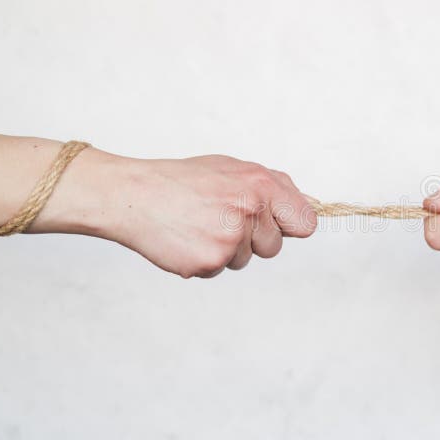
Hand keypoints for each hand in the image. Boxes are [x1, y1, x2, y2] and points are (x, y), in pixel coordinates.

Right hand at [34, 150, 316, 277]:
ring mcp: (230, 238)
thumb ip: (271, 187)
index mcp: (260, 185)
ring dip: (227, 249)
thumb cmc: (182, 180)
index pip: (304, 222)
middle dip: (253, 239)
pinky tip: (187, 239)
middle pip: (274, 246)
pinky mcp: (210, 261)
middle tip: (220, 219)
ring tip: (199, 225)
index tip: (278, 226)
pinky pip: (220, 270)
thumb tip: (304, 205)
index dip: (290, 227)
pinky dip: (205, 260)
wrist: (134, 195)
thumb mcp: (232, 168)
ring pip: (245, 259)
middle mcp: (249, 210)